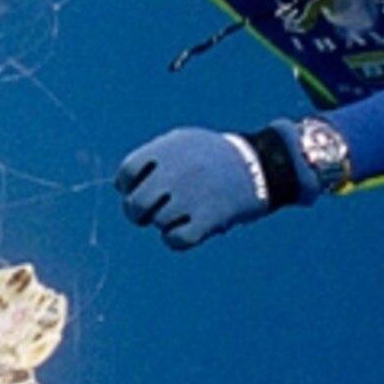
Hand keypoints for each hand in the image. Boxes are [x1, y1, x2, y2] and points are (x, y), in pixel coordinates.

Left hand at [113, 128, 272, 250]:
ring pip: (157, 222)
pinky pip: (175, 240)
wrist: (260, 165)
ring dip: (165, 222)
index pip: (127, 173)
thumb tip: (122, 185)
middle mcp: (176, 171)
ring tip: (183, 212)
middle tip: (146, 214)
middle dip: (137, 213)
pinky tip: (185, 230)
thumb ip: (152, 160)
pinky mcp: (209, 218)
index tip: (137, 189)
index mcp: (167, 149)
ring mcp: (192, 195)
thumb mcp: (183, 142)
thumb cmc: (215, 156)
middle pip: (136, 204)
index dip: (127, 186)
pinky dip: (175, 239)